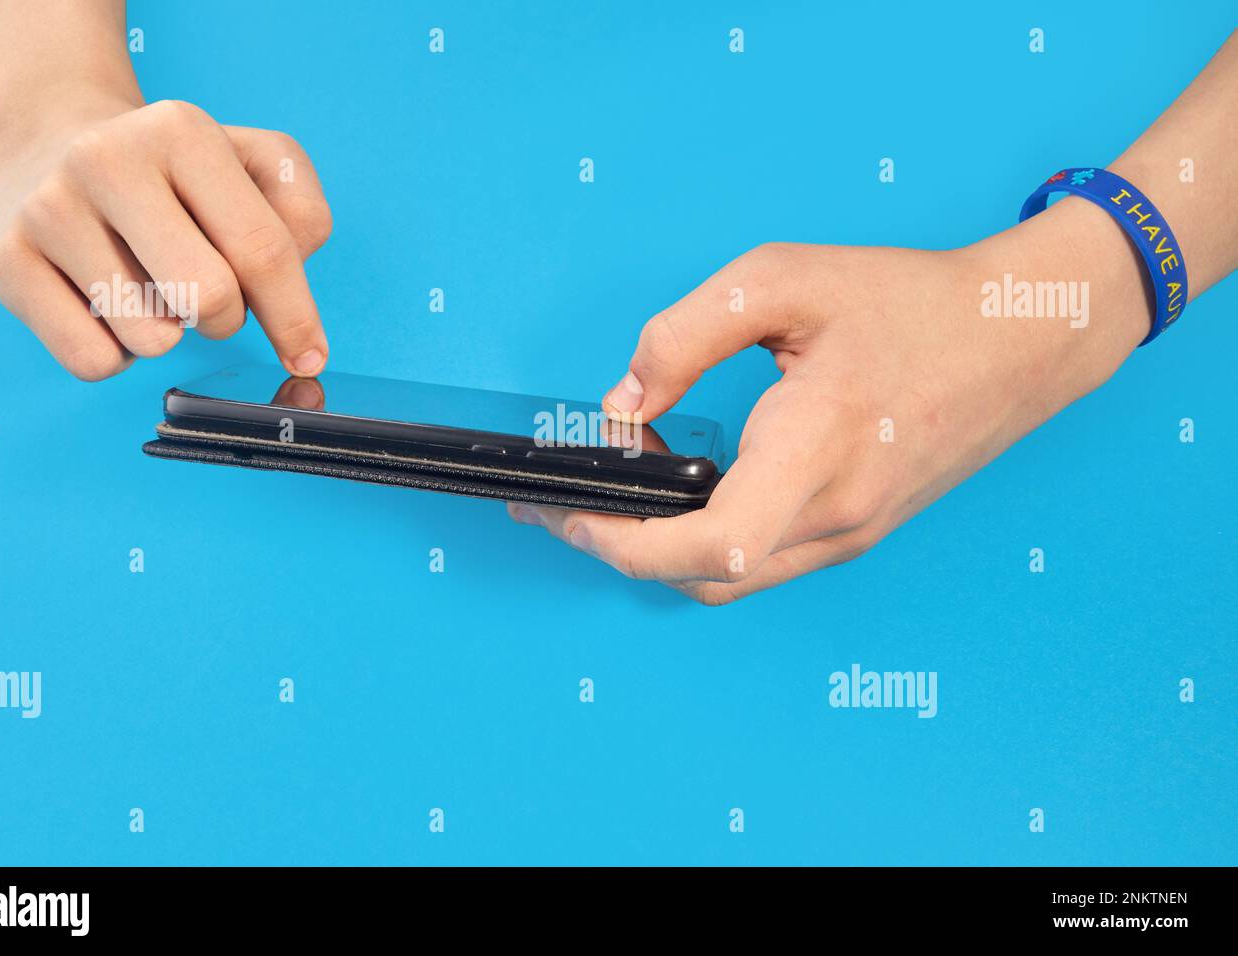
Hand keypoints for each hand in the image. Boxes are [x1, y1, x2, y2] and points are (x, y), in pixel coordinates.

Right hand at [0, 92, 332, 379]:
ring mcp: (50, 210)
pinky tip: (104, 306)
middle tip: (209, 299)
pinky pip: (93, 362)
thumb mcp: (253, 164)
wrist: (49, 142)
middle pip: (209, 298)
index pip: (263, 250)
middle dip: (226, 320)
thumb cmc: (175, 174)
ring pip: (151, 340)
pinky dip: (114, 353)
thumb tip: (297, 316)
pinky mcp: (7, 261)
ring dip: (166, 334)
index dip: (295, 317)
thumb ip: (302, 218)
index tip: (308, 357)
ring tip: (145, 284)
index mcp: (182, 132)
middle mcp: (107, 160)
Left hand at [509, 202, 1151, 603]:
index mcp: (815, 454)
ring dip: (664, 551)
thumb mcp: (783, 280)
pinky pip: (764, 559)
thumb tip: (624, 401)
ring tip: (619, 495)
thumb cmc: (910, 303)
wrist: (1023, 336)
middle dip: (623, 550)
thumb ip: (684, 334)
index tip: (569, 513)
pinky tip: (686, 491)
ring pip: (732, 578)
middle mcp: (836, 516)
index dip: (622, 544)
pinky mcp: (859, 531)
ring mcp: (852, 534)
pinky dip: (708, 542)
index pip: (705, 547)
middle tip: (569, 504)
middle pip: (705, 578)